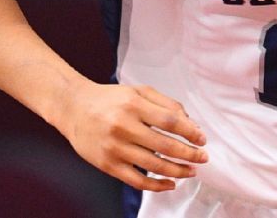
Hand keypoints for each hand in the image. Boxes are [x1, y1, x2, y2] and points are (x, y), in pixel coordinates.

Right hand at [56, 81, 208, 191]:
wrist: (73, 108)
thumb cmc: (110, 99)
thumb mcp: (138, 91)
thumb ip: (166, 104)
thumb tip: (191, 123)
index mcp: (133, 105)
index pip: (170, 121)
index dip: (190, 132)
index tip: (202, 139)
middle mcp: (124, 126)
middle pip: (165, 146)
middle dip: (189, 154)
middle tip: (203, 157)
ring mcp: (115, 148)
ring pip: (154, 166)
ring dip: (177, 171)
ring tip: (191, 171)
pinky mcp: (108, 164)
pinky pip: (136, 181)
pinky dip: (157, 185)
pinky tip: (170, 184)